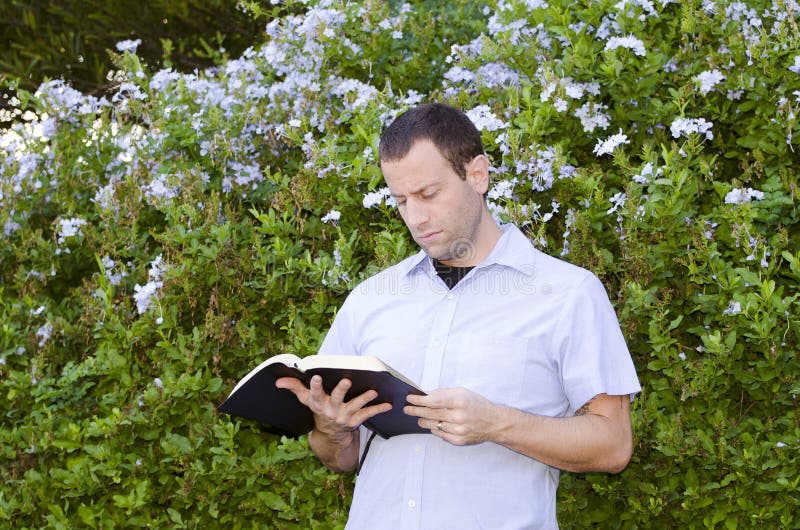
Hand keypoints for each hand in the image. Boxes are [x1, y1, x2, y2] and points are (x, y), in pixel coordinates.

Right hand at [275, 375, 391, 438]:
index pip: (314, 393)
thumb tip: (278, 380)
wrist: (330, 434)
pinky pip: (368, 414)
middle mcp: (331, 410)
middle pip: (336, 398)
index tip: (316, 377)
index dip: (315, 386)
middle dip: (341, 390)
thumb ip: (294, 388)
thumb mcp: (306, 400)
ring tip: (373, 392)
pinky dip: (378, 409)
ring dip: (364, 399)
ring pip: (355, 406)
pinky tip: (388, 405)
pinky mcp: (356, 421)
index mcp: (319, 403)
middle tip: (347, 381)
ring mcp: (344, 416)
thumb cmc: (319, 410)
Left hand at [404, 388, 499, 445]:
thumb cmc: (477, 405)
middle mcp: (458, 416)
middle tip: (407, 408)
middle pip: (430, 413)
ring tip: (418, 416)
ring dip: (423, 420)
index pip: (433, 400)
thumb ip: (443, 393)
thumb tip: (426, 395)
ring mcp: (458, 430)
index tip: (410, 398)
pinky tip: (432, 424)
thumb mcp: (462, 392)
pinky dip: (434, 428)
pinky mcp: (458, 440)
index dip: (419, 400)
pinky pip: (439, 434)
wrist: (493, 423)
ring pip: (432, 425)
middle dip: (415, 410)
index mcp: (459, 401)